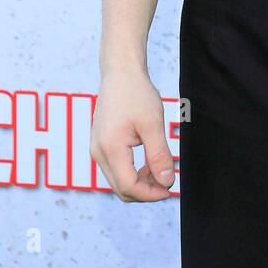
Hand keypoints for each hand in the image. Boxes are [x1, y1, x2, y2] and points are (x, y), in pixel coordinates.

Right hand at [91, 67, 176, 201]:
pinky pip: (115, 169)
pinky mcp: (100, 145)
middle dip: (146, 191)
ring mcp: (96, 149)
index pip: (129, 187)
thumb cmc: (137, 94)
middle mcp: (98, 153)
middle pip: (121, 189)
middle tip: (168, 180)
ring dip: (140, 182)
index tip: (171, 188)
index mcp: (110, 149)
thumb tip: (167, 183)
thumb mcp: (153, 125)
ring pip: (118, 181)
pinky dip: (132, 173)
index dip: (151, 194)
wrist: (120, 73)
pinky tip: (148, 163)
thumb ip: (159, 156)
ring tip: (160, 169)